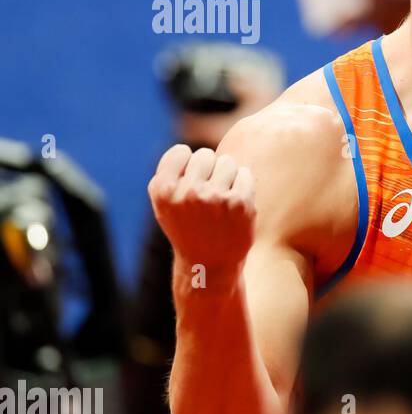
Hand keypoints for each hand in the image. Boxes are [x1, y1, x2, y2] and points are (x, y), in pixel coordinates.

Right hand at [148, 144, 255, 277]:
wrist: (210, 264)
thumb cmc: (186, 228)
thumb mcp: (165, 204)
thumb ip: (171, 174)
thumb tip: (187, 148)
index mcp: (163, 190)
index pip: (181, 151)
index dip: (187, 164)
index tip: (189, 181)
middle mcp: (188, 192)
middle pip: (205, 155)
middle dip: (208, 169)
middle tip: (208, 191)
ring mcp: (216, 197)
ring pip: (227, 162)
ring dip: (227, 176)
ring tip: (220, 198)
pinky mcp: (240, 203)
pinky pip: (245, 174)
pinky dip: (242, 184)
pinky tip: (235, 203)